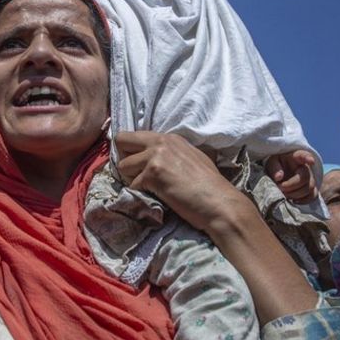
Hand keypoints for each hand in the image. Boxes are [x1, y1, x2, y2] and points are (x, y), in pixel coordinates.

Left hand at [115, 131, 249, 234]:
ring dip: (131, 180)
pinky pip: (132, 185)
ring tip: (150, 189)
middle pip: (121, 140)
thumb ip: (170, 153)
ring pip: (122, 166)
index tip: (138, 166)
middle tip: (135, 175)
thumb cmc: (208, 186)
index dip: (132, 152)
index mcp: (169, 137)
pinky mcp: (153, 174)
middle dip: (124, 159)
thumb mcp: (190, 158)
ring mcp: (156, 157)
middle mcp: (161, 142)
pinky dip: (140, 195)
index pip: (134, 136)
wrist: (219, 203)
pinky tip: (157, 198)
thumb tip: (151, 159)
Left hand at [265, 150, 316, 202]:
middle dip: (292, 186)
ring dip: (296, 194)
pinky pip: (313, 196)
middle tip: (280, 188)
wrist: (280, 173)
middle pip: (305, 178)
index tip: (310, 161)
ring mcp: (310, 178)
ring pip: (310, 188)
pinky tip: (293, 201)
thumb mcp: (272, 163)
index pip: (303, 155)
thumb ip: (274, 168)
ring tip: (284, 194)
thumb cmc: (277, 165)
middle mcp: (306, 167)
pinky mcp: (311, 189)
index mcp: (296, 157)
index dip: (308, 158)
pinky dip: (304, 200)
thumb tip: (279, 177)